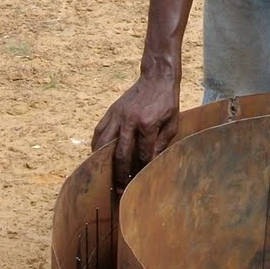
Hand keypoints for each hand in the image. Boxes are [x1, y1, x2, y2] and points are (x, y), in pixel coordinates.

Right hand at [92, 73, 179, 191]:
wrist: (157, 77)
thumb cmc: (167, 101)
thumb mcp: (172, 123)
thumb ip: (162, 143)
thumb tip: (152, 163)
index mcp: (148, 124)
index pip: (143, 154)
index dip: (141, 170)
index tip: (138, 184)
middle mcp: (130, 121)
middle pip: (120, 154)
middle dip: (120, 174)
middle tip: (119, 190)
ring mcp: (117, 116)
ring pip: (104, 144)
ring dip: (104, 163)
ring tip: (105, 177)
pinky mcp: (111, 112)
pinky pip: (99, 132)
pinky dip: (97, 146)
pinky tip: (98, 157)